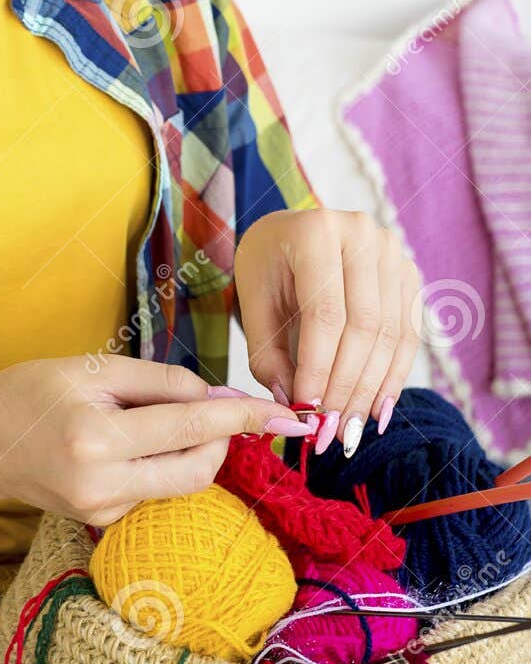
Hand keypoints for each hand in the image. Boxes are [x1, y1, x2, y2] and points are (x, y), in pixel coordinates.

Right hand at [0, 356, 314, 526]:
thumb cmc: (32, 393)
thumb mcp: (94, 370)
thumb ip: (162, 383)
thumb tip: (221, 397)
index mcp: (97, 439)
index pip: (190, 428)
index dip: (242, 417)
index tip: (286, 415)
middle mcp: (102, 485)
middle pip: (198, 468)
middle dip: (220, 437)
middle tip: (215, 405)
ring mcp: (102, 512)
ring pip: (182, 484)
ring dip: (192, 450)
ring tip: (156, 418)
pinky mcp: (103, 524)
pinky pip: (155, 492)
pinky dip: (160, 464)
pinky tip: (129, 444)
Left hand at [233, 207, 422, 457]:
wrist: (292, 233)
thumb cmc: (267, 267)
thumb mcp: (254, 304)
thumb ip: (269, 355)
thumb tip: (296, 407)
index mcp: (316, 231)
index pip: (325, 313)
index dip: (319, 367)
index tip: (308, 410)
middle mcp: (363, 235)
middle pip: (364, 326)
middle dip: (348, 387)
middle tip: (332, 432)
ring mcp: (394, 253)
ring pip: (390, 335)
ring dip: (371, 390)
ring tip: (351, 431)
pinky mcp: (410, 276)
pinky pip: (407, 335)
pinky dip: (392, 377)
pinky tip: (376, 411)